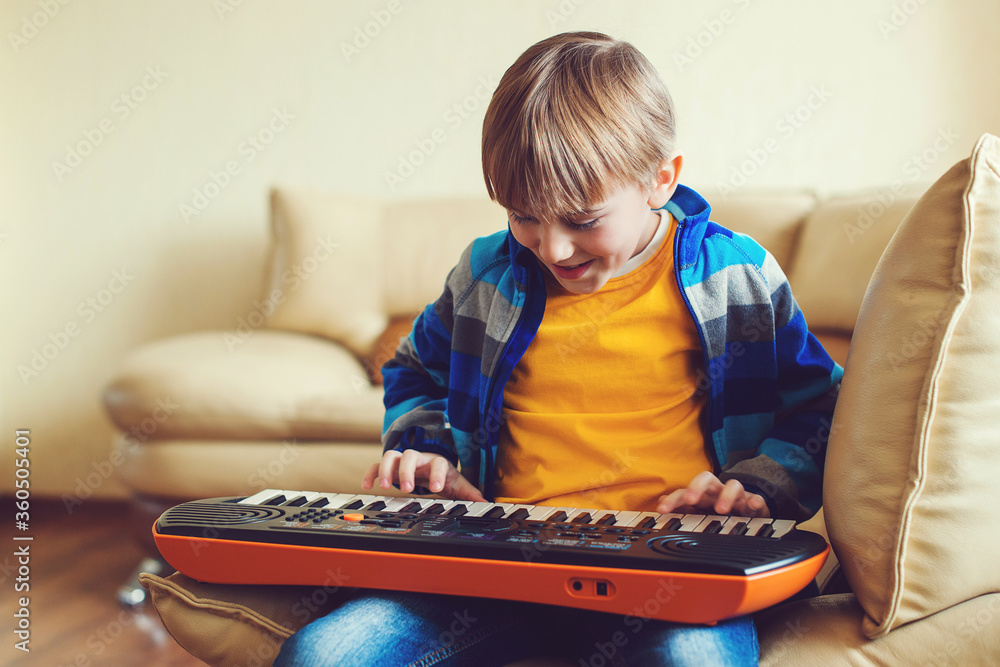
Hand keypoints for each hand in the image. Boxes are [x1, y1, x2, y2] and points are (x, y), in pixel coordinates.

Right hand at [361, 449, 486, 501]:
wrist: (429, 468)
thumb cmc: (443, 475)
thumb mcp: (457, 484)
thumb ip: (470, 493)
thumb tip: (486, 502)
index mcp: (437, 462)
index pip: (438, 464)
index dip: (437, 474)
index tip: (436, 488)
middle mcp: (419, 458)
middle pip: (410, 455)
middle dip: (407, 471)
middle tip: (407, 489)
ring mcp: (403, 461)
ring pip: (391, 455)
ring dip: (387, 470)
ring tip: (386, 487)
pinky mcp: (390, 466)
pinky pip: (376, 465)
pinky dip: (371, 473)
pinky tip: (367, 486)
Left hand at [656, 471, 769, 517]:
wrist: (747, 509)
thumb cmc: (719, 508)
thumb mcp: (699, 509)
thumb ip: (680, 506)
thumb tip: (660, 501)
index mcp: (701, 494)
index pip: (684, 491)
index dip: (672, 499)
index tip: (662, 510)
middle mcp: (717, 491)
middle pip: (706, 478)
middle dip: (696, 487)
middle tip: (690, 500)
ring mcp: (736, 496)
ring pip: (732, 486)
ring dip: (726, 496)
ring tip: (721, 509)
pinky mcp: (753, 503)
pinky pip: (756, 499)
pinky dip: (755, 501)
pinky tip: (752, 506)